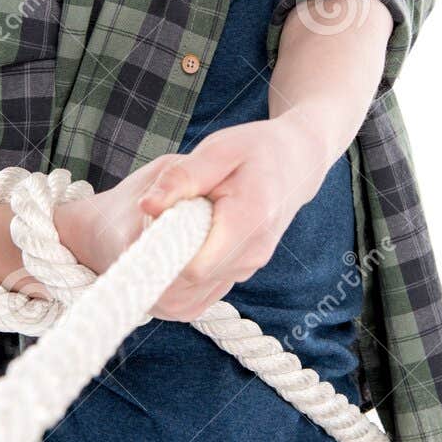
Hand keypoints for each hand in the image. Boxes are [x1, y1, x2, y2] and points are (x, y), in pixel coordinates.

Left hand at [134, 116, 328, 320]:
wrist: (296, 164)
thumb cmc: (254, 151)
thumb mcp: (218, 151)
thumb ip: (181, 178)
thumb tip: (146, 207)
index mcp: (248, 221)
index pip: (193, 266)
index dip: (162, 255)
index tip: (145, 231)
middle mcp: (252, 254)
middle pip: (189, 282)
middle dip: (162, 262)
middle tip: (150, 227)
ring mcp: (249, 267)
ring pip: (192, 289)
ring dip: (171, 268)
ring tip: (168, 230)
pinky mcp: (242, 272)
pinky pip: (201, 288)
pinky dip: (181, 273)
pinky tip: (177, 243)